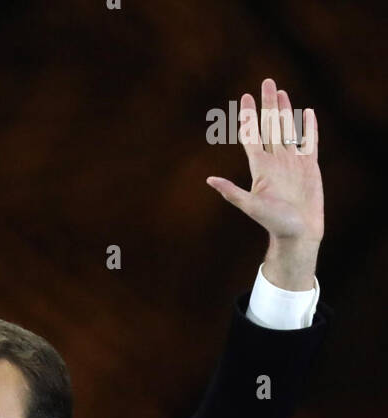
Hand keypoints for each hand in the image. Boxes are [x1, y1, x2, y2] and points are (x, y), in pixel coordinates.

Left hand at [206, 77, 323, 290]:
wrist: (299, 234)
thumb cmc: (274, 223)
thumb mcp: (251, 206)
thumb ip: (232, 192)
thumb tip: (209, 180)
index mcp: (261, 168)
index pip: (253, 136)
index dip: (249, 117)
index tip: (246, 97)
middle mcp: (275, 162)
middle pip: (270, 126)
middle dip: (268, 104)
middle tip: (267, 81)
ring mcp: (292, 163)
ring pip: (287, 129)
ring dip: (284, 111)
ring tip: (282, 92)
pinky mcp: (310, 167)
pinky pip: (309, 142)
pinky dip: (308, 128)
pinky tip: (307, 114)